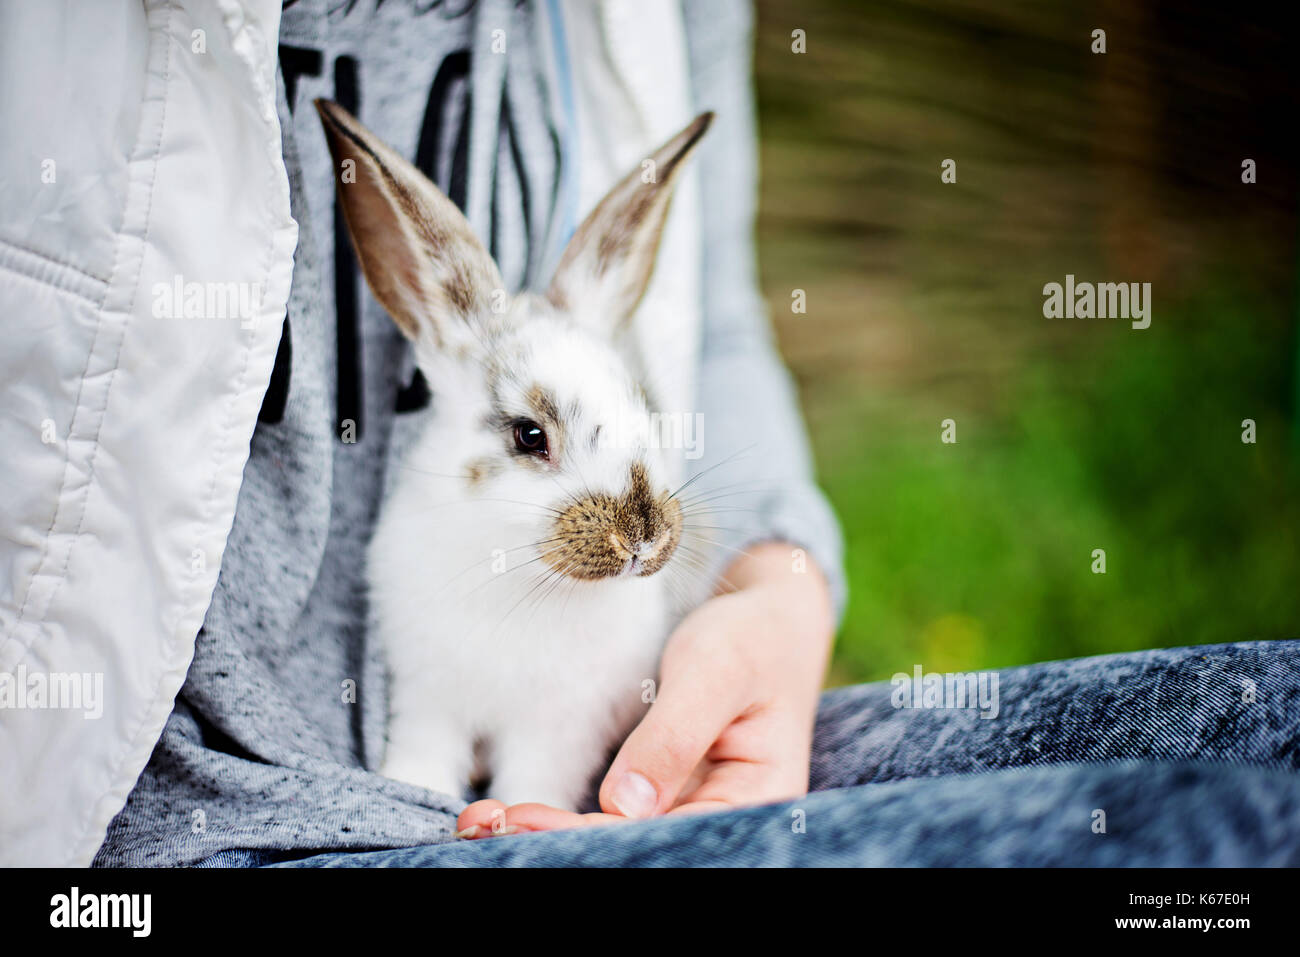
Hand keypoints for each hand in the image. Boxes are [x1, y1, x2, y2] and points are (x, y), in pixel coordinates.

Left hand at [455, 542, 833, 838]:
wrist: (767, 619)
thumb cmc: (750, 638)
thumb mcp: (715, 672)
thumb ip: (674, 736)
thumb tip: (625, 805)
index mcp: (755, 801)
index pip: (668, 835)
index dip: (594, 835)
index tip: (525, 819)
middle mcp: (722, 817)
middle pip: (638, 847)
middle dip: (561, 842)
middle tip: (483, 823)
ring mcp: (692, 809)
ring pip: (619, 838)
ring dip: (553, 835)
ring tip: (482, 821)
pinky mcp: (665, 793)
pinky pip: (615, 817)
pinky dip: (564, 816)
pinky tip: (513, 812)